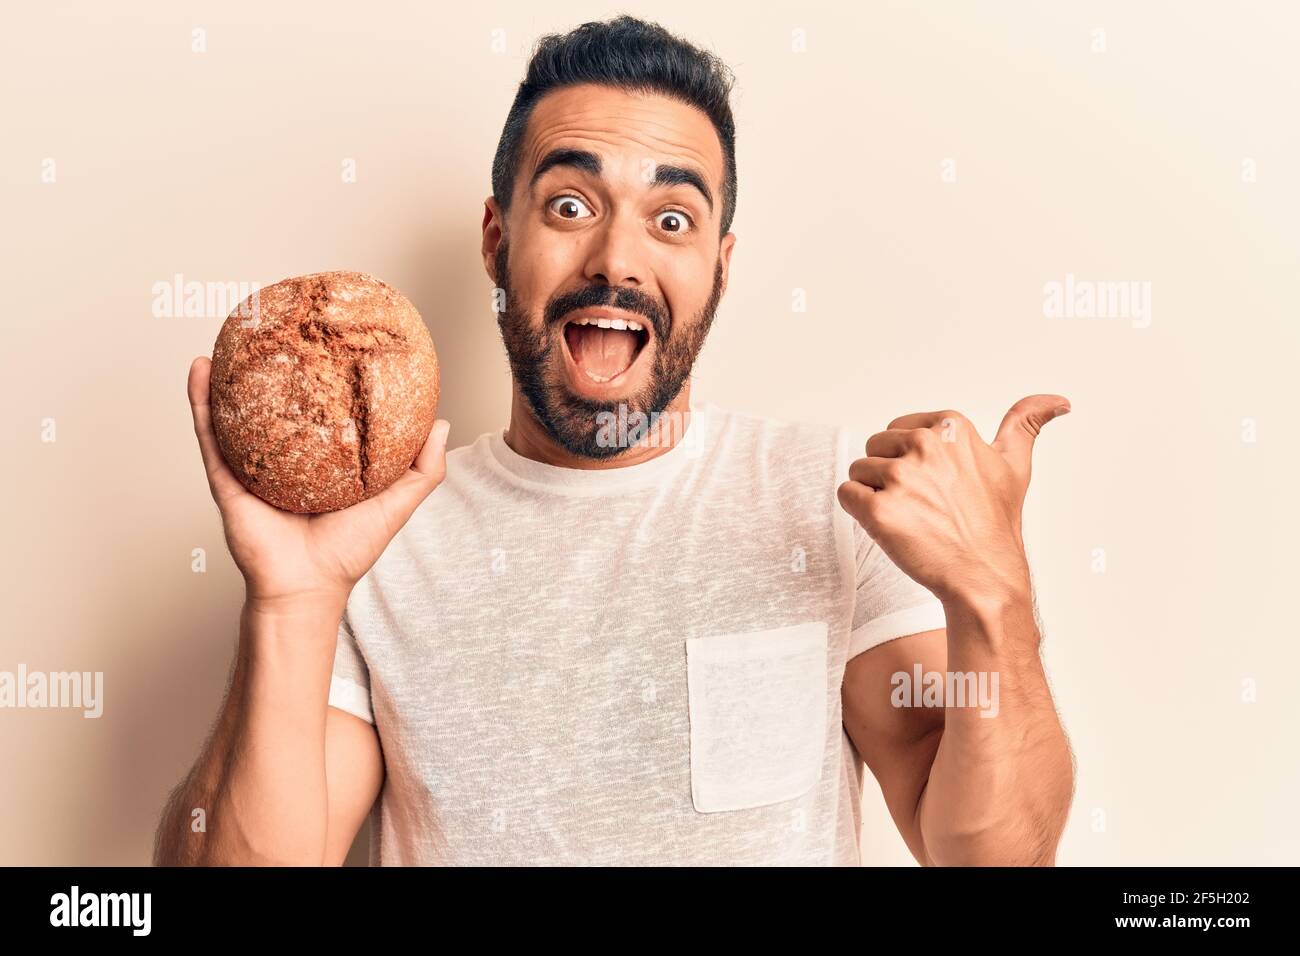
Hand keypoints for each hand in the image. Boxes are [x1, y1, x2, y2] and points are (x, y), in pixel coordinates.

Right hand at [187, 356, 450, 610]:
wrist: (308, 585)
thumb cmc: (350, 549)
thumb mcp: (397, 501)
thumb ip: (423, 467)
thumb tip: (441, 422)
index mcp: (319, 461)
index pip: (323, 411)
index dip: (326, 377)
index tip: (332, 340)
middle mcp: (284, 458)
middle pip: (276, 403)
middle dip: (275, 365)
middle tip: (280, 324)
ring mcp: (251, 464)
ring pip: (235, 410)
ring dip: (229, 371)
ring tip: (229, 331)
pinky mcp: (226, 477)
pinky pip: (209, 433)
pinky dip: (200, 400)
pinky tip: (200, 368)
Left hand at [836, 394, 1069, 606]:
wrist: (983, 577)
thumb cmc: (995, 524)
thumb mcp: (1015, 465)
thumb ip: (1025, 424)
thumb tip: (1059, 401)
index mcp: (950, 427)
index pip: (899, 429)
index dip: (911, 460)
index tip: (937, 485)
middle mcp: (924, 445)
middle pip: (875, 447)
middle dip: (890, 475)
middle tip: (922, 504)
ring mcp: (900, 477)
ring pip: (859, 471)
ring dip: (874, 495)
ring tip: (909, 517)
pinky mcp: (878, 510)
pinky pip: (846, 495)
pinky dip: (858, 512)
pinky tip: (889, 528)